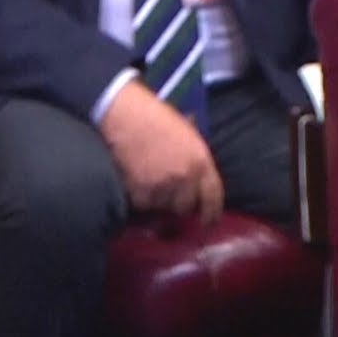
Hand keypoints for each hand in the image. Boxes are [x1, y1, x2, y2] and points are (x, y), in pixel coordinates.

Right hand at [99, 79, 223, 225]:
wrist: (123, 114)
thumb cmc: (154, 117)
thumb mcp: (187, 135)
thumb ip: (195, 159)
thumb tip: (196, 180)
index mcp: (201, 161)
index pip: (213, 196)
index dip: (211, 213)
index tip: (207, 222)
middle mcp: (184, 178)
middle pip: (184, 208)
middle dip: (176, 203)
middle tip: (165, 194)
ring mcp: (161, 188)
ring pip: (160, 208)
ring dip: (154, 200)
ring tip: (145, 181)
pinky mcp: (139, 193)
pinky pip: (140, 205)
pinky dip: (136, 197)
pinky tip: (132, 180)